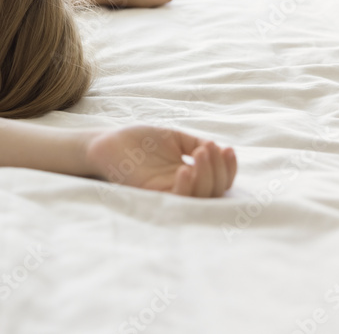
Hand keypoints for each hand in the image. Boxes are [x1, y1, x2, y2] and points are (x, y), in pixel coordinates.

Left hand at [84, 125, 236, 196]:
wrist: (110, 141)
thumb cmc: (140, 139)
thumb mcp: (174, 138)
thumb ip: (196, 143)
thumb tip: (218, 148)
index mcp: (191, 173)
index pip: (219, 179)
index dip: (228, 168)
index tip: (227, 149)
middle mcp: (182, 186)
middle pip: (215, 190)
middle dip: (218, 170)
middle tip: (209, 149)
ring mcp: (168, 192)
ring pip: (199, 197)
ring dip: (206, 176)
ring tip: (201, 153)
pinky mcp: (153, 196)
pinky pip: (176, 199)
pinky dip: (185, 186)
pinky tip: (185, 168)